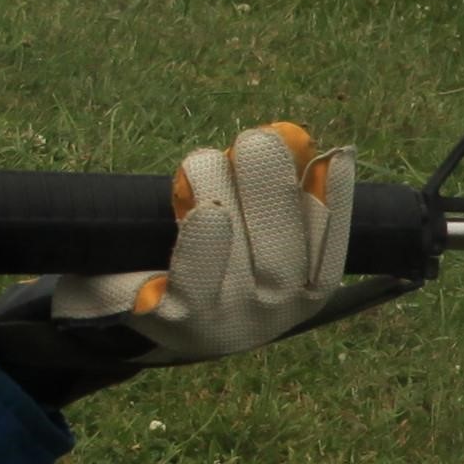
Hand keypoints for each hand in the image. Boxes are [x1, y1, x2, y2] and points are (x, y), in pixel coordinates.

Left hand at [48, 124, 359, 363]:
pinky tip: (207, 214)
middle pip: (283, 256)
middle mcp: (270, 315)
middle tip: (256, 139)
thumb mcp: (243, 228)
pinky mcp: (171, 323)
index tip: (335, 155)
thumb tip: (294, 139)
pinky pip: (191, 287)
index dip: (335, 203)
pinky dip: (202, 249)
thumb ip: (270, 193)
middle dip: (272, 191)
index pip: (329, 250)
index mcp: (302, 293)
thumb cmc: (201, 257)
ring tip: (206, 159)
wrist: (128, 306)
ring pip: (238, 265)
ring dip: (224, 201)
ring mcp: (222, 323)